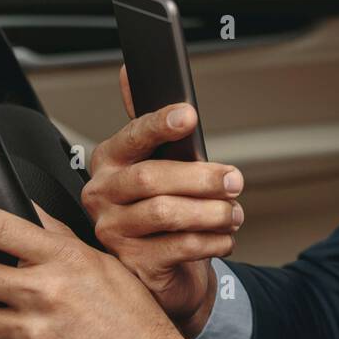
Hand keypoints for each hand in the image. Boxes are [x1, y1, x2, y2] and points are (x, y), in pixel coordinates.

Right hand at [80, 66, 243, 337]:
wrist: (164, 268)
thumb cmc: (166, 206)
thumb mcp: (165, 163)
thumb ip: (155, 126)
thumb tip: (130, 70)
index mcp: (109, 160)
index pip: (132, 136)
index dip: (159, 124)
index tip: (189, 114)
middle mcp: (102, 194)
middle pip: (153, 177)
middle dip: (202, 177)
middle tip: (236, 180)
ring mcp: (113, 231)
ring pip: (167, 213)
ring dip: (212, 211)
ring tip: (234, 213)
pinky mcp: (133, 264)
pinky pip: (180, 247)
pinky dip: (212, 240)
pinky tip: (225, 236)